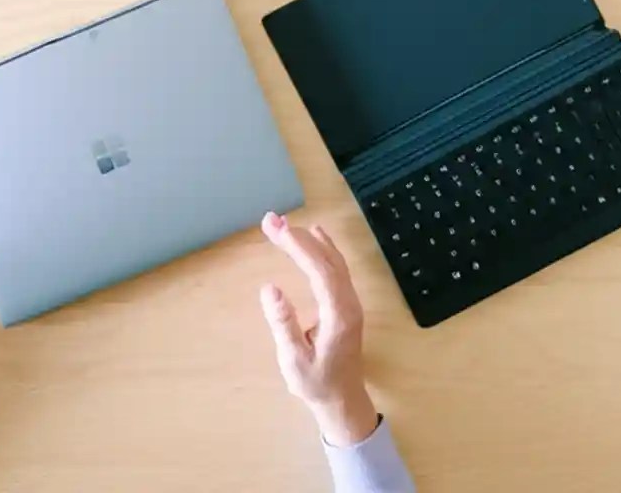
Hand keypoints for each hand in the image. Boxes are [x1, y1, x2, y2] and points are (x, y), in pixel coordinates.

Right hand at [258, 212, 378, 445]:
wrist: (343, 400)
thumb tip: (269, 288)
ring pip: (334, 261)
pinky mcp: (346, 304)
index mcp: (339, 315)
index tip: (275, 229)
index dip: (298, 247)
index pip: (320, 271)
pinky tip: (316, 236)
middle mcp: (350, 303)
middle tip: (270, 220)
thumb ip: (284, 324)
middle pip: (327, 260)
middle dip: (299, 237)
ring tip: (283, 224)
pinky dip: (323, 248)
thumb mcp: (294, 360)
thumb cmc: (316, 383)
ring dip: (310, 240)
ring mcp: (351, 302)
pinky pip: (337, 268)